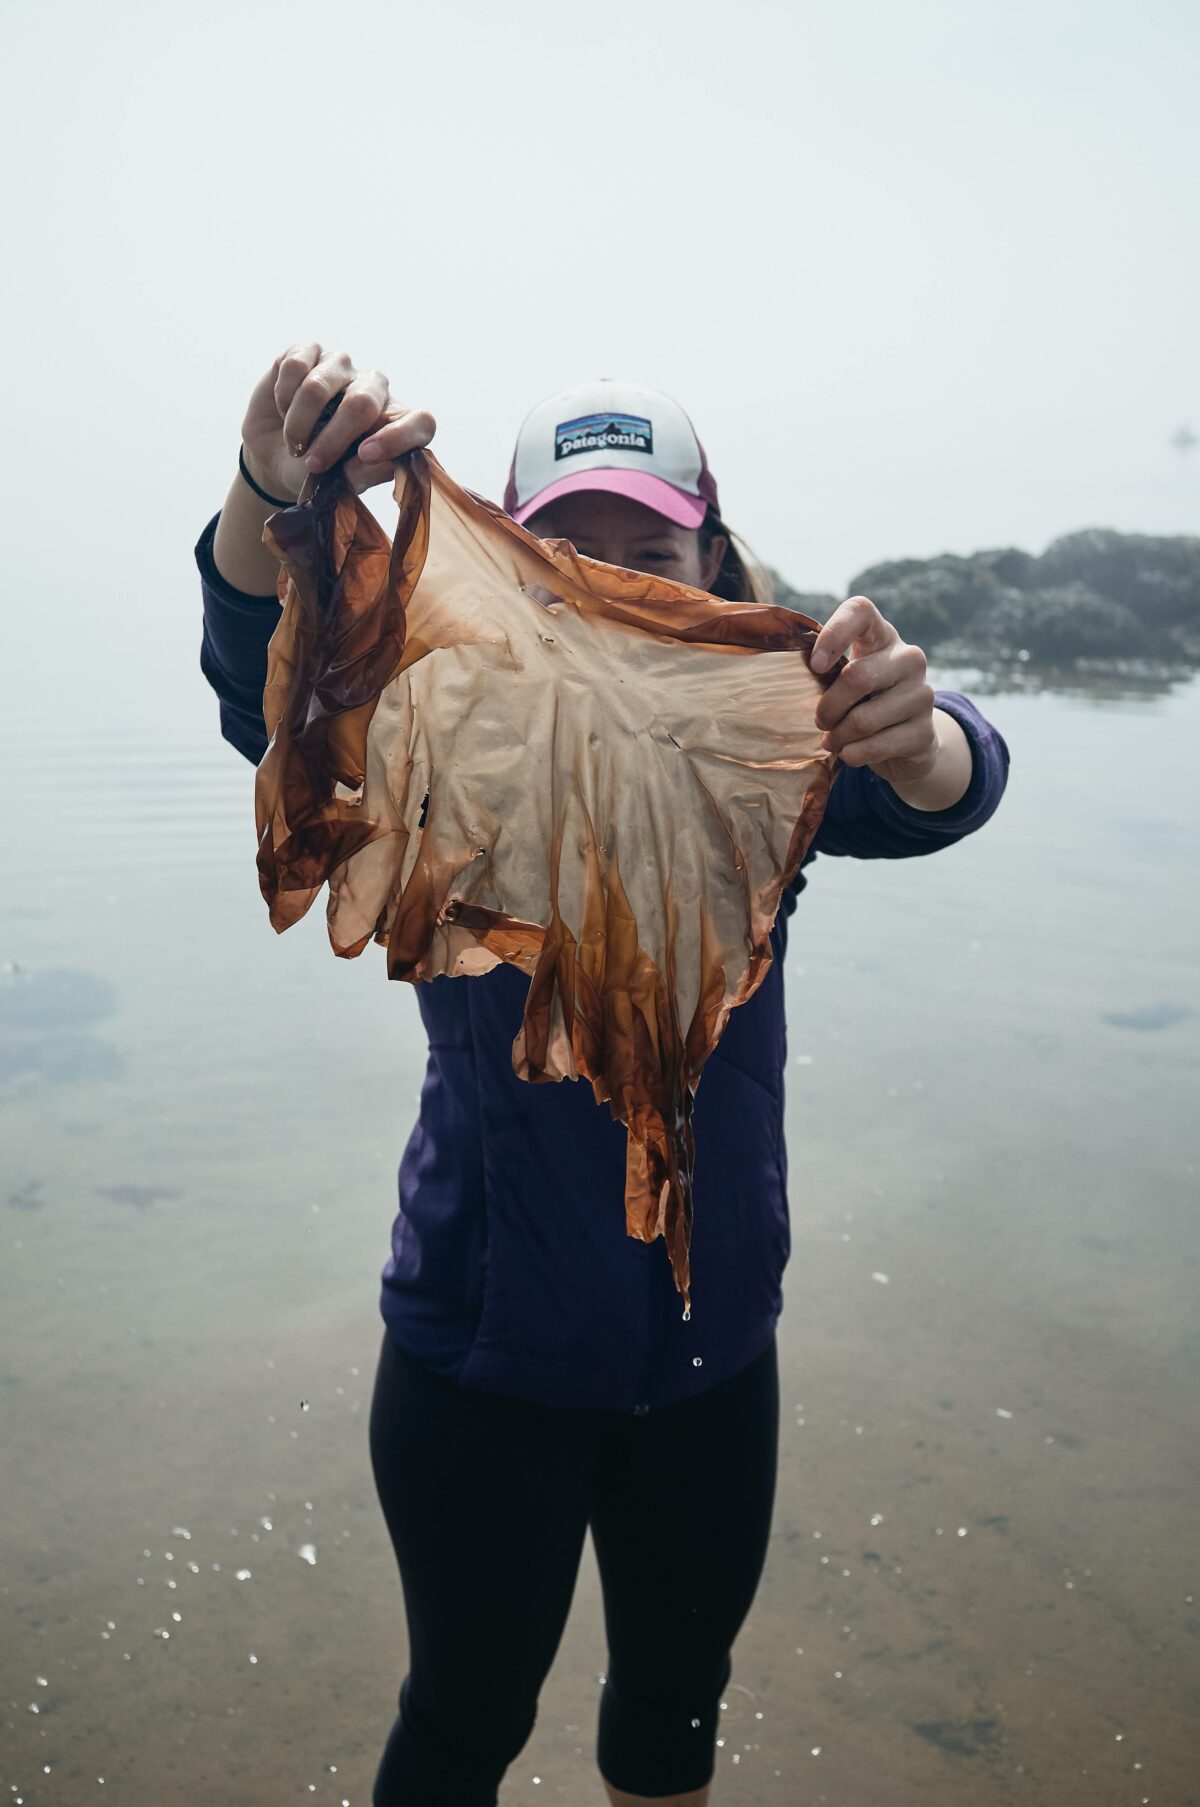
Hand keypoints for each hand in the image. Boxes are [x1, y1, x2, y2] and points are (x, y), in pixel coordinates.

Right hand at [240, 342, 436, 502]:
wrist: (275, 454)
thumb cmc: (317, 471)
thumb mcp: (339, 483)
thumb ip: (364, 474)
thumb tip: (387, 464)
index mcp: (393, 422)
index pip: (420, 421)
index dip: (399, 437)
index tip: (367, 455)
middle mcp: (373, 388)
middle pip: (362, 403)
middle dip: (332, 439)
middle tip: (314, 464)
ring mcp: (342, 366)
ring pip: (318, 386)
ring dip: (298, 424)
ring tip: (295, 443)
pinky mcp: (308, 352)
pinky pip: (294, 368)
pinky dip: (282, 397)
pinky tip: (284, 410)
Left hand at [809, 595, 938, 789]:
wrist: (908, 742)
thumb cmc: (864, 703)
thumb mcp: (846, 680)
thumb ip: (826, 672)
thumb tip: (791, 680)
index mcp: (882, 636)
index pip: (860, 611)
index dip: (834, 633)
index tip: (815, 665)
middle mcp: (909, 658)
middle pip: (858, 677)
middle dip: (828, 707)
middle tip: (819, 721)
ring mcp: (922, 694)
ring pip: (864, 719)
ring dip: (838, 736)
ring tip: (833, 740)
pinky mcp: (925, 732)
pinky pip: (877, 746)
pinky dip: (854, 754)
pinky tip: (850, 753)